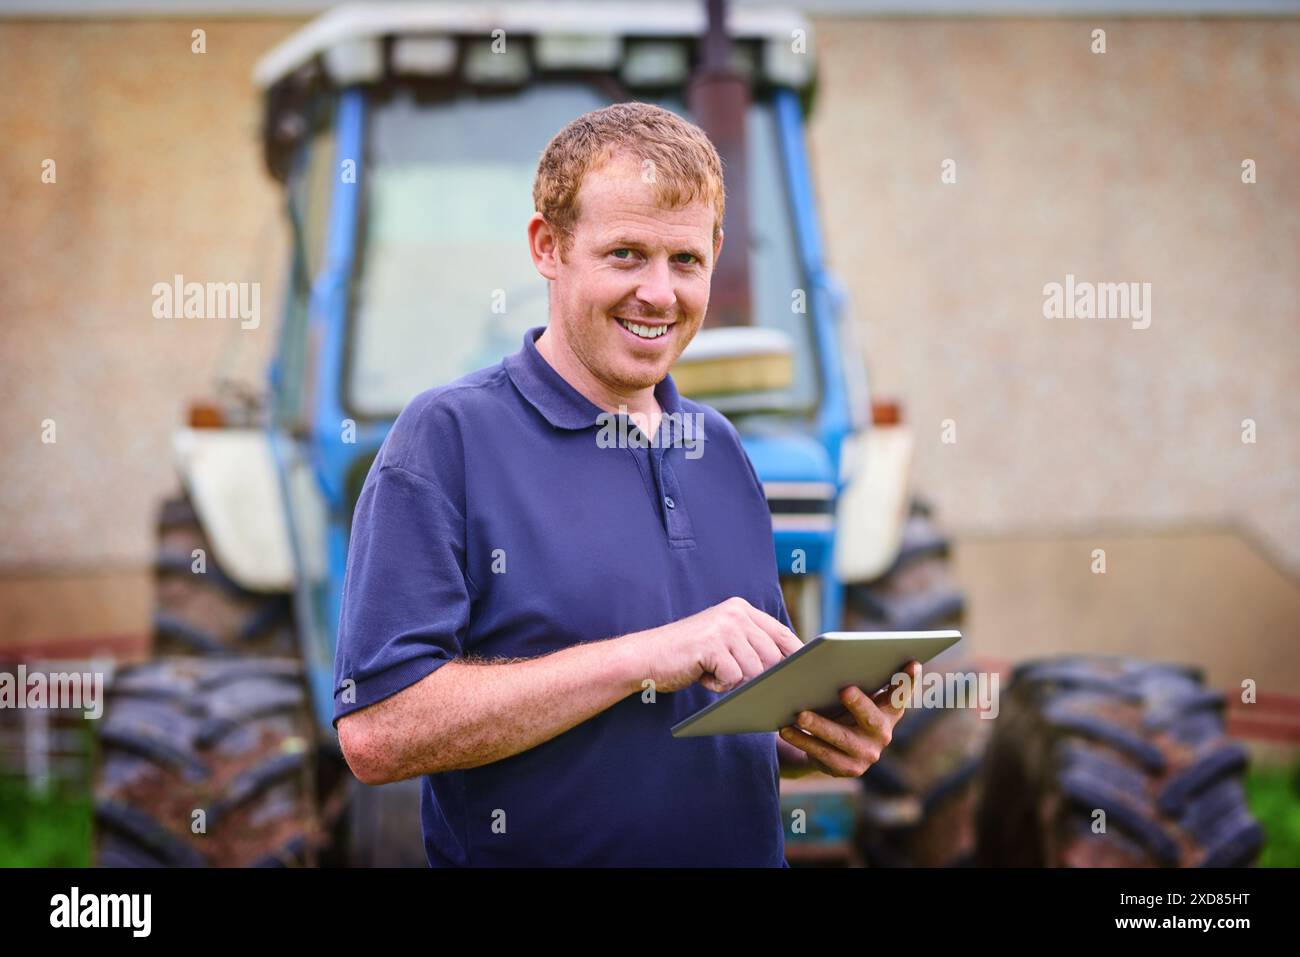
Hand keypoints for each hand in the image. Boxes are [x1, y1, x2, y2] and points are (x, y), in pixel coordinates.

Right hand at [627, 596, 802, 693]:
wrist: (646, 658)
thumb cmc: (688, 656)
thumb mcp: (723, 642)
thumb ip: (752, 646)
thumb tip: (790, 670)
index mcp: (741, 609)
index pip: (783, 634)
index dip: (797, 658)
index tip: (805, 675)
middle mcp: (736, 613)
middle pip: (773, 658)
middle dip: (760, 677)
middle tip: (736, 680)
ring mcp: (724, 627)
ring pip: (755, 671)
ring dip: (736, 682)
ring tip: (712, 672)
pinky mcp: (712, 645)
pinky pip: (734, 679)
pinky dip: (719, 686)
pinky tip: (702, 675)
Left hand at [777, 659, 921, 777]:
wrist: (831, 748)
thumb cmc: (843, 710)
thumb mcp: (855, 697)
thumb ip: (856, 682)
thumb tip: (834, 661)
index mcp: (889, 710)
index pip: (901, 694)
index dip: (907, 681)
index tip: (911, 662)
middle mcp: (883, 733)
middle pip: (872, 718)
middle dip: (859, 703)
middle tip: (844, 689)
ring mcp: (867, 754)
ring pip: (841, 738)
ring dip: (819, 725)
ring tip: (799, 714)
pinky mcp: (848, 769)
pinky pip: (822, 754)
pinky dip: (803, 741)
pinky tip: (786, 730)